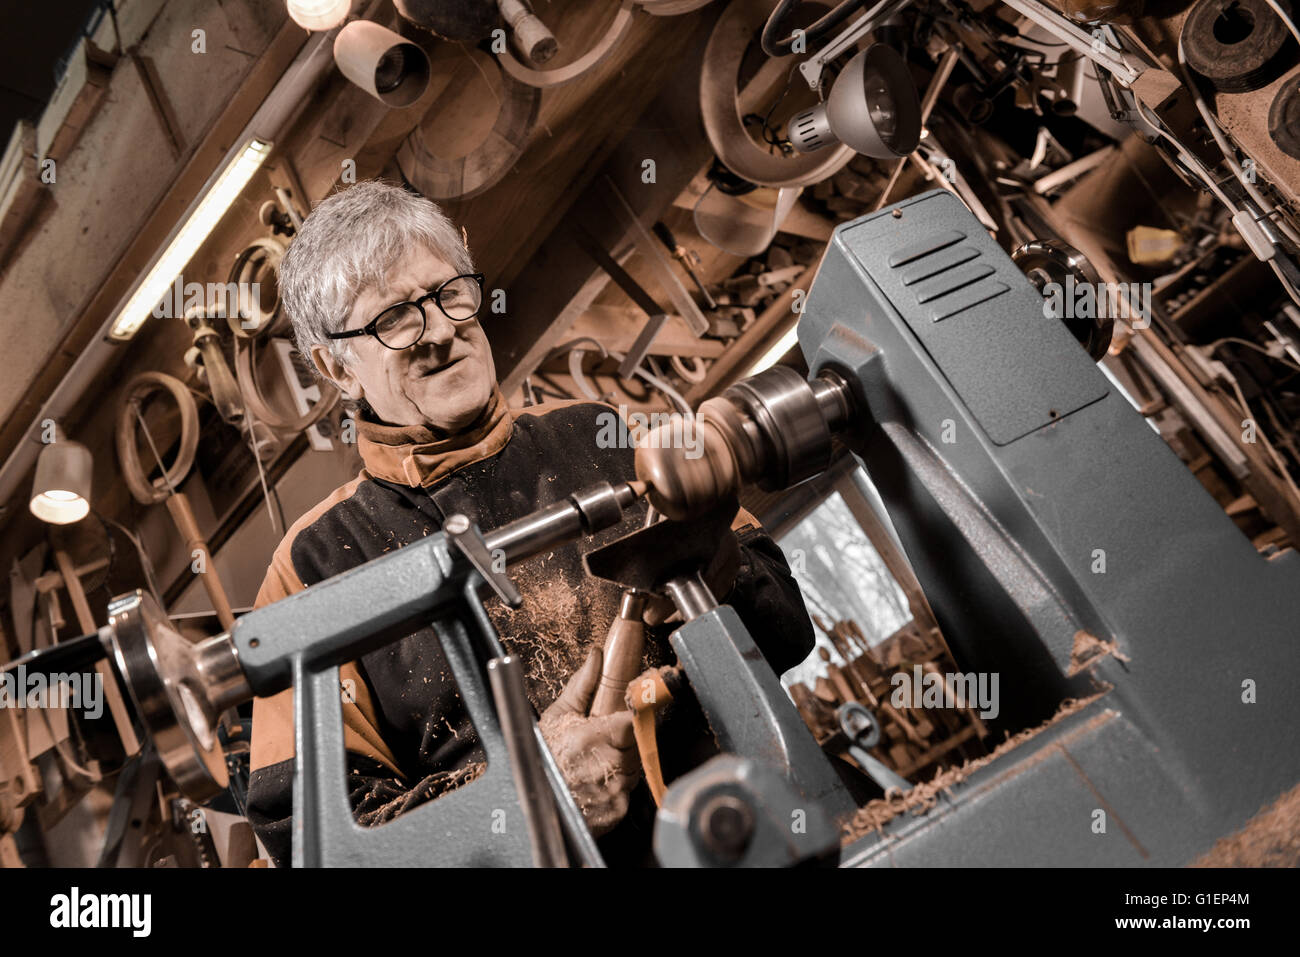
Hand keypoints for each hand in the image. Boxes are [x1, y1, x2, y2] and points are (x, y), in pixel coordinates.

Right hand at [539, 648, 639, 835]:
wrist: (532, 800)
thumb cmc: (542, 758)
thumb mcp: (557, 716)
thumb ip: (583, 685)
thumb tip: (597, 656)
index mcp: (593, 737)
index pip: (636, 719)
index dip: (637, 713)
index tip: (633, 709)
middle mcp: (608, 765)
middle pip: (639, 743)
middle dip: (627, 739)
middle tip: (605, 739)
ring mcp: (614, 792)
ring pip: (636, 767)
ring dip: (623, 762)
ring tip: (597, 761)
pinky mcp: (617, 810)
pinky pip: (629, 791)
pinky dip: (617, 785)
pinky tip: (597, 781)